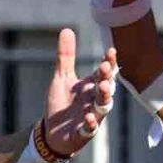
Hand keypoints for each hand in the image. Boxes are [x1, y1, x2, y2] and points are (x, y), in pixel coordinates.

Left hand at [42, 30, 118, 156]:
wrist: (51, 132)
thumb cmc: (61, 104)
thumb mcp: (61, 78)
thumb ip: (66, 56)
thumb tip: (67, 29)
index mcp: (92, 86)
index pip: (105, 72)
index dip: (109, 62)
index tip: (111, 51)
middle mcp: (95, 100)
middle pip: (107, 87)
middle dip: (106, 78)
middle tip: (104, 67)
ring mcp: (92, 116)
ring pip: (103, 106)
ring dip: (104, 97)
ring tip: (102, 87)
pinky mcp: (84, 132)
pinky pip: (91, 128)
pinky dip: (91, 123)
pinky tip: (88, 117)